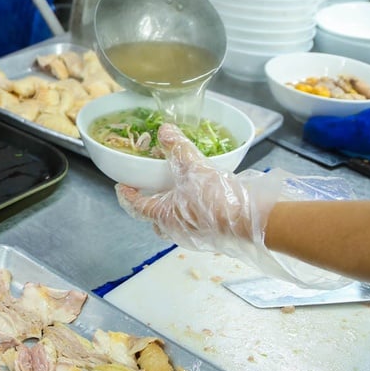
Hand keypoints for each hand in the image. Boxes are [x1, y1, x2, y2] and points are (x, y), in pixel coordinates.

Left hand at [115, 123, 309, 284]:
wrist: (248, 221)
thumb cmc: (215, 198)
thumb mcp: (193, 166)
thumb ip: (177, 147)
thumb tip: (164, 130)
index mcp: (163, 215)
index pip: (136, 206)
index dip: (127, 195)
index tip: (121, 186)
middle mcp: (174, 231)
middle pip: (154, 221)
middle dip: (150, 207)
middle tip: (152, 191)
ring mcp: (193, 238)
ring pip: (173, 226)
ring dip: (172, 212)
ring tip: (178, 194)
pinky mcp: (210, 240)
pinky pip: (193, 228)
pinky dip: (191, 215)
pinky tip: (201, 202)